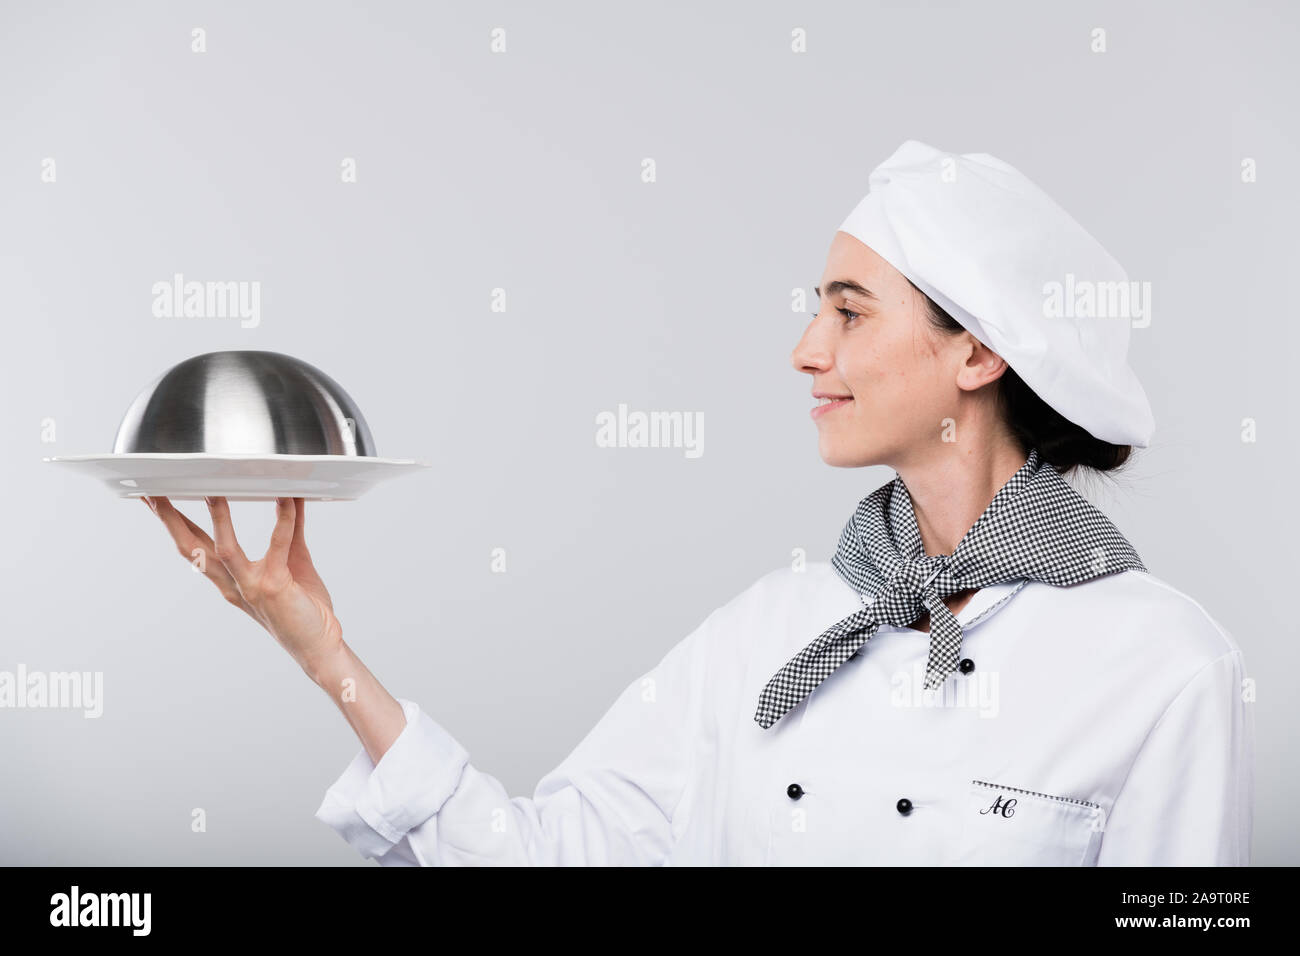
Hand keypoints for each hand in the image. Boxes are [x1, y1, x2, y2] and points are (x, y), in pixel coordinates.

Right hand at [142, 495, 343, 680]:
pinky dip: (283, 520)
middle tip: (154, 494)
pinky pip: (277, 546)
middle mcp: (233, 584)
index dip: (174, 523)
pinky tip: (285, 500)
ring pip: (222, 548)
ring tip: (211, 491)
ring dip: (217, 518)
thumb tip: (289, 498)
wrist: (320, 646)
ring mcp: (250, 586)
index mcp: (231, 580)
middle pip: (192, 549)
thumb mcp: (293, 561)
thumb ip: (289, 529)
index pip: (195, 547)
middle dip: (170, 520)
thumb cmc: (304, 609)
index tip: (157, 500)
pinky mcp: (273, 586)